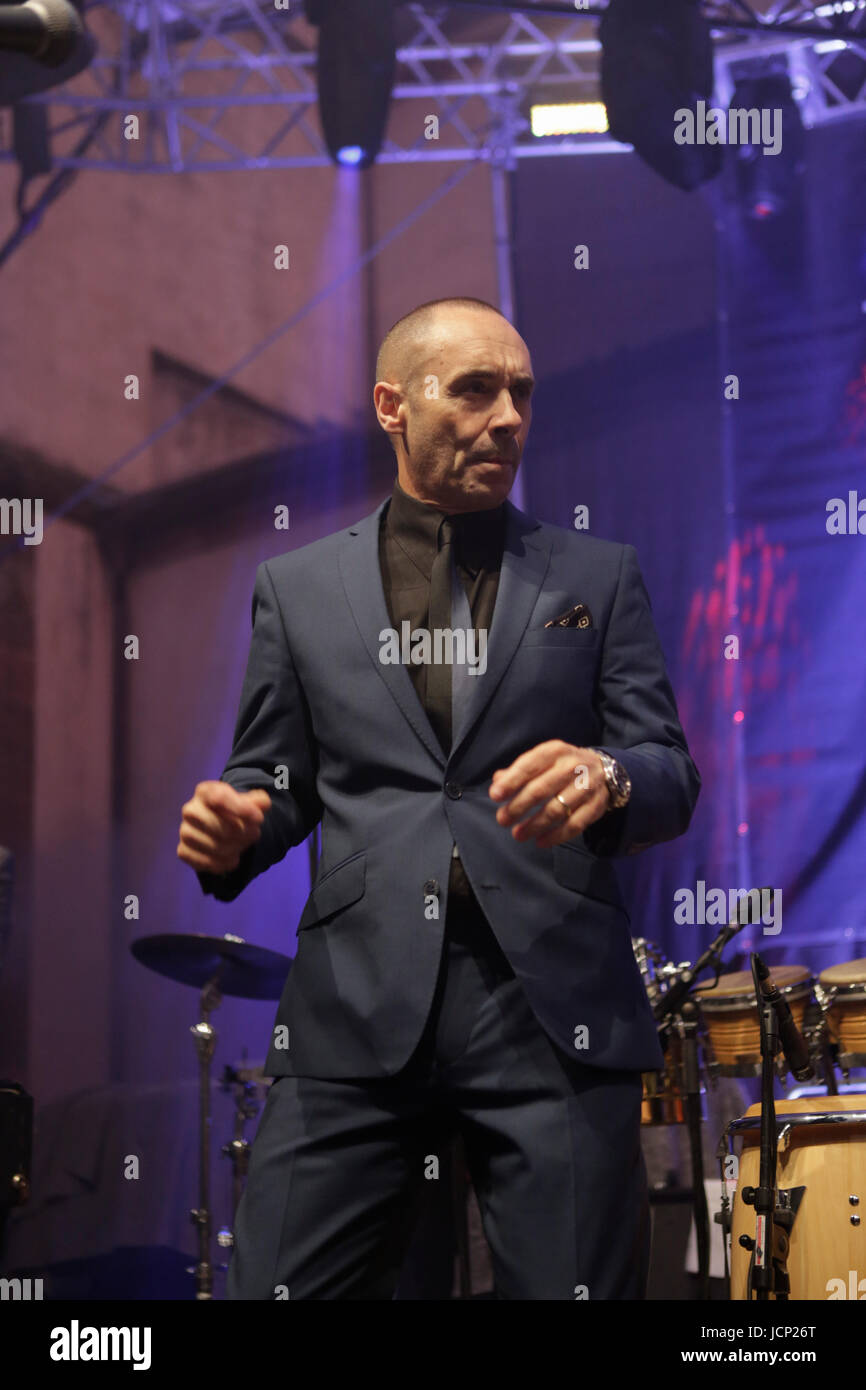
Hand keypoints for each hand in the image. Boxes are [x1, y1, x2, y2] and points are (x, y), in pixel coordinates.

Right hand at [177, 782, 271, 874]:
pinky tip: (232, 858)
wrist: (218, 826)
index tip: (258, 818)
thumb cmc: (234, 811)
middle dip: (245, 834)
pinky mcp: (183, 851)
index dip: (242, 810)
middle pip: (223, 828)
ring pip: (217, 847)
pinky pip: (206, 862)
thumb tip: (262, 804)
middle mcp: (190, 810)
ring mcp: (185, 831)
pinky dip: (224, 863)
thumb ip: (259, 801)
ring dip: (236, 849)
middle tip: (255, 834)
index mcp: (205, 792)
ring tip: (242, 844)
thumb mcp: (249, 802)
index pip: (220, 798)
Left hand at [488, 741, 609, 848]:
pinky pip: (574, 825)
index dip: (511, 781)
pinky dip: (556, 836)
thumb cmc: (563, 766)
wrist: (604, 770)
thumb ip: (519, 771)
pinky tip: (540, 841)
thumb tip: (497, 782)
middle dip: (518, 806)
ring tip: (518, 835)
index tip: (495, 795)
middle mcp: (572, 766)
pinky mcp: (596, 806)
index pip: (530, 764)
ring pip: (557, 809)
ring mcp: (587, 787)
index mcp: (555, 751)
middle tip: (502, 819)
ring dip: (534, 825)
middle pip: (541, 789)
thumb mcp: (544, 760)